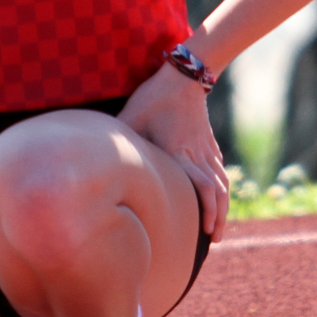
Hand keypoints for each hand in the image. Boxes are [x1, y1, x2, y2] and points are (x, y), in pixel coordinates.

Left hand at [119, 62, 230, 240]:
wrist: (184, 76)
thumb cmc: (153, 98)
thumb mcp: (131, 118)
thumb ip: (119, 142)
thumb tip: (94, 158)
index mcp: (179, 153)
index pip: (202, 188)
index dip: (207, 210)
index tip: (204, 230)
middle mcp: (197, 155)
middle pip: (217, 192)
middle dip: (218, 217)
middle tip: (214, 240)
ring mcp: (205, 149)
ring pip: (222, 183)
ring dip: (223, 207)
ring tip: (218, 227)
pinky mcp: (207, 143)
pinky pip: (219, 170)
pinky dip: (221, 189)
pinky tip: (218, 198)